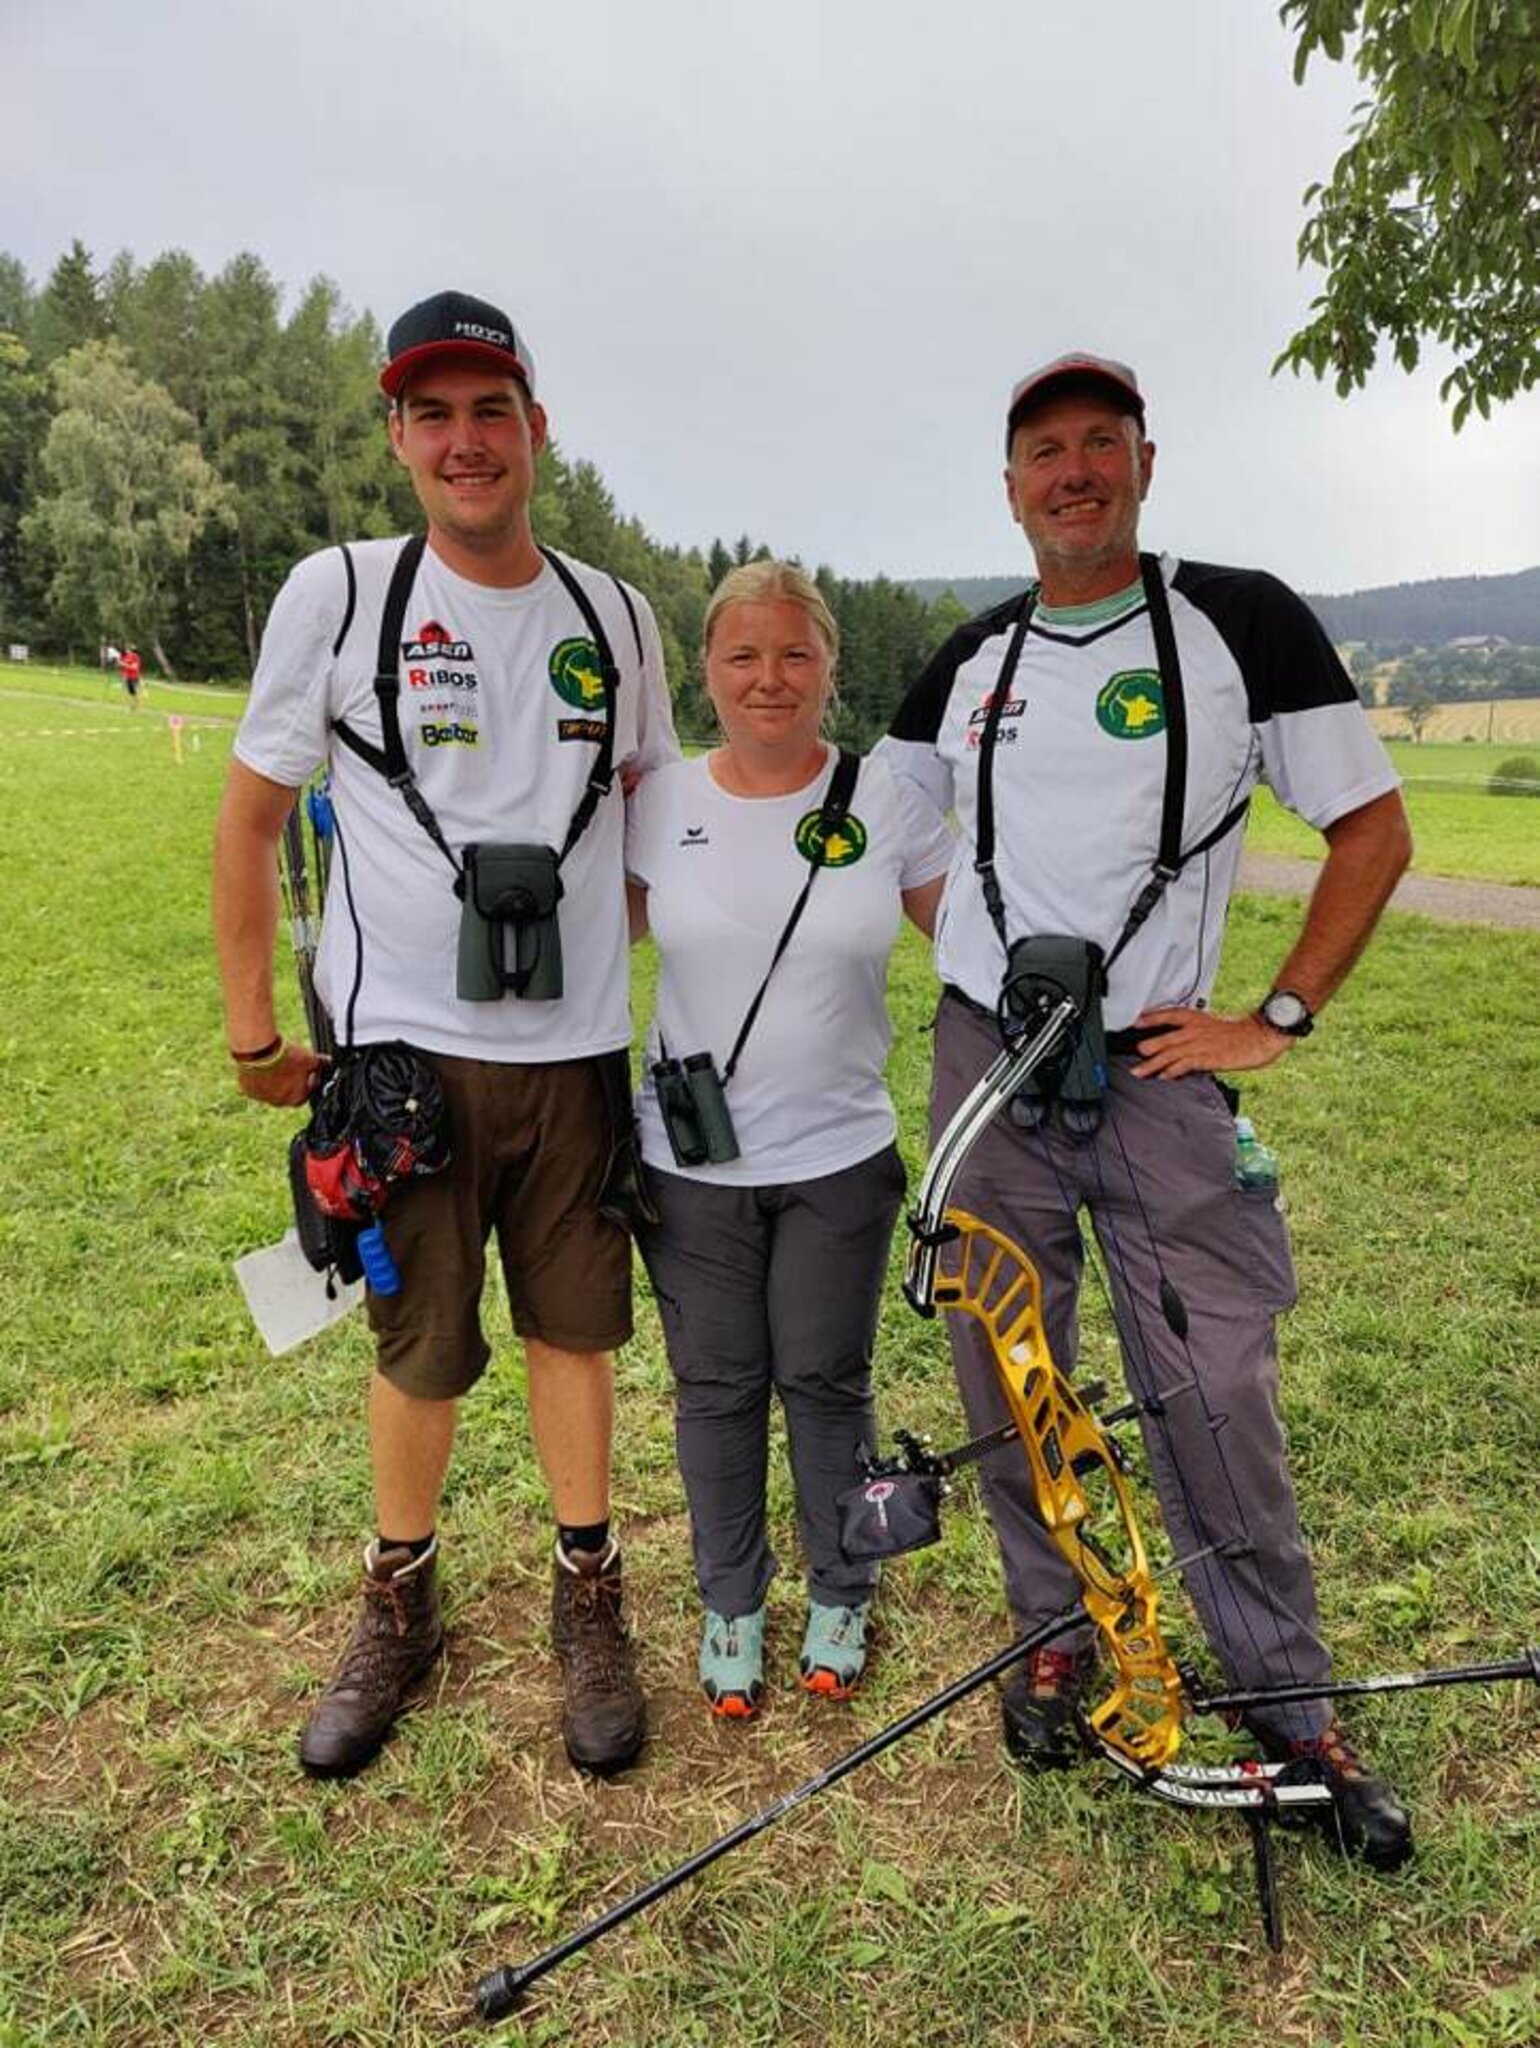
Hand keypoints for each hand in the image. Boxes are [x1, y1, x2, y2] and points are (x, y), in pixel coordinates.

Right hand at [235, 1041, 326, 1107]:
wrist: (260, 1053)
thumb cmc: (286, 1058)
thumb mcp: (310, 1058)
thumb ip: (320, 1063)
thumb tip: (328, 1061)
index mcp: (297, 1099)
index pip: (307, 1093)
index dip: (308, 1080)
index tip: (306, 1070)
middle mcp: (280, 1103)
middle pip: (288, 1093)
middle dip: (291, 1081)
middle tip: (290, 1065)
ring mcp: (263, 1098)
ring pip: (271, 1091)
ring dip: (275, 1080)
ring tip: (275, 1063)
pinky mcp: (249, 1091)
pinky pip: (257, 1086)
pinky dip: (260, 1078)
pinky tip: (262, 1066)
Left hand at [1129, 1005, 1293, 1079]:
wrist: (1260, 1035)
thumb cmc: (1240, 1032)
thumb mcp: (1214, 1026)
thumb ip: (1197, 1032)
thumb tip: (1183, 1044)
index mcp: (1197, 1018)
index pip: (1169, 1014)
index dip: (1152, 1018)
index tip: (1136, 1022)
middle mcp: (1196, 1029)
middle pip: (1165, 1037)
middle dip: (1147, 1046)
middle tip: (1133, 1053)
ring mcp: (1201, 1044)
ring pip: (1170, 1053)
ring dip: (1153, 1064)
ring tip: (1139, 1072)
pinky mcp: (1208, 1057)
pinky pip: (1185, 1064)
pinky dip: (1172, 1071)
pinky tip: (1163, 1076)